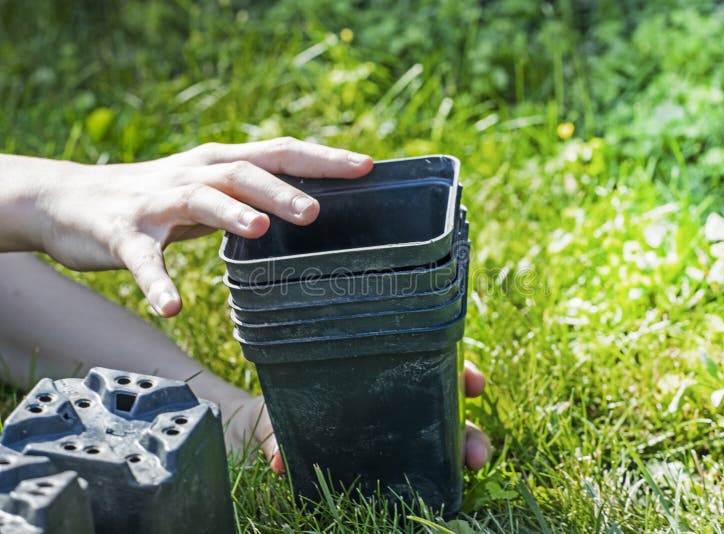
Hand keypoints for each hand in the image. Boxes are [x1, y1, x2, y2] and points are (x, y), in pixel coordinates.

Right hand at [24, 138, 372, 315]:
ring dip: (231, 213)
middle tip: (317, 213)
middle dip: (281, 189)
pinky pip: (143, 260)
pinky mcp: (122, 233)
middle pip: (243, 172)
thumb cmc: (153, 197)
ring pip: (198, 200)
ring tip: (261, 231)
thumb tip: (311, 205)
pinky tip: (174, 307)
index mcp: (218, 164)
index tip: (366, 167)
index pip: (279, 153)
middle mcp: (192, 174)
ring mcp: (155, 202)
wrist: (67, 198)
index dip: (321, 159)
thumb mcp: (207, 188)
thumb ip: (249, 194)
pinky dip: (158, 283)